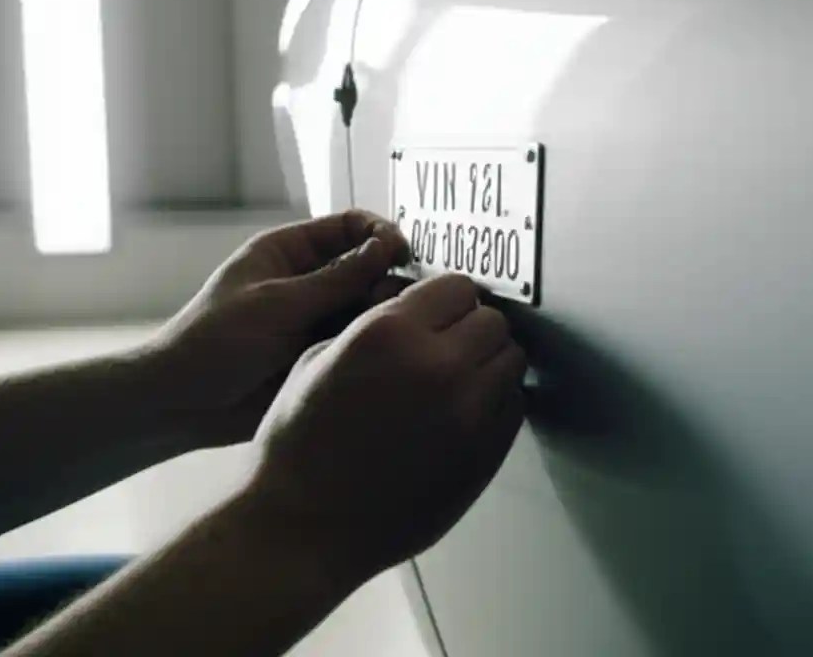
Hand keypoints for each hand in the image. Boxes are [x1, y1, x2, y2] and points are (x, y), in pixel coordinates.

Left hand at [148, 210, 409, 446]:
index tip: (402, 253)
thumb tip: (387, 247)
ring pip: (368, 306)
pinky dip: (374, 343)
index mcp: (289, 252)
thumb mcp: (278, 303)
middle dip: (387, 277)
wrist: (186, 404)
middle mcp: (308, 281)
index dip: (379, 234)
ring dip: (383, 312)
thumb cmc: (217, 341)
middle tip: (394, 301)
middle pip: (367, 266)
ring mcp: (317, 319)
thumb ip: (336, 278)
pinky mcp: (322, 353)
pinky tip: (384, 352)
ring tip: (387, 328)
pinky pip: (359, 341)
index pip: (349, 227)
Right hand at [247, 274, 527, 578]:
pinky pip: (514, 407)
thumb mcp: (319, 359)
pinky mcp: (485, 455)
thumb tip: (419, 309)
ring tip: (457, 380)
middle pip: (493, 321)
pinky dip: (496, 402)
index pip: (458, 286)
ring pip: (511, 361)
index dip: (445, 300)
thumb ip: (378, 323)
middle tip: (447, 347)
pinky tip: (463, 414)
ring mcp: (469, 414)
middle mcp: (439, 367)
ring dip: (488, 364)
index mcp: (391, 334)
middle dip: (470, 329)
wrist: (304, 526)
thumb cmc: (298, 446)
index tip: (437, 313)